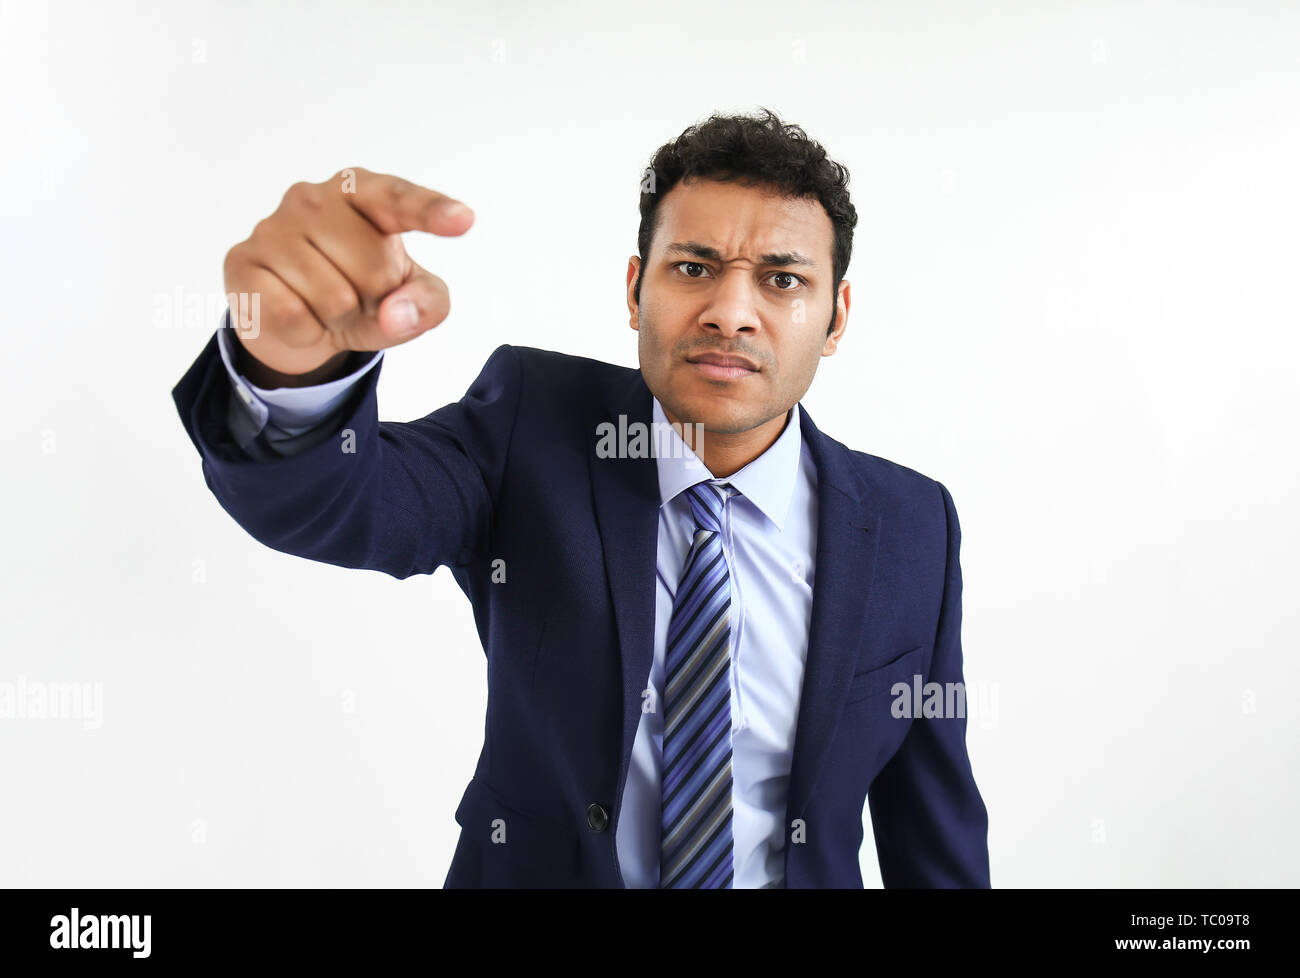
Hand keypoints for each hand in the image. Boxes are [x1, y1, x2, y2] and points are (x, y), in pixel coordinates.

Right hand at [222, 166, 472, 384]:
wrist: (297, 320)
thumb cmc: (363, 292)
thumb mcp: (410, 298)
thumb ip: (426, 302)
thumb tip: (395, 313)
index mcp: (363, 192)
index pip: (399, 199)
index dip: (430, 211)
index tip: (463, 220)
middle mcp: (314, 197)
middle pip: (374, 268)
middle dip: (375, 297)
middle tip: (357, 293)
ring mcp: (273, 226)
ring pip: (334, 298)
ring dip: (339, 317)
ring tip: (327, 304)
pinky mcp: (242, 261)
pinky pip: (293, 316)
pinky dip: (306, 331)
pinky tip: (297, 313)